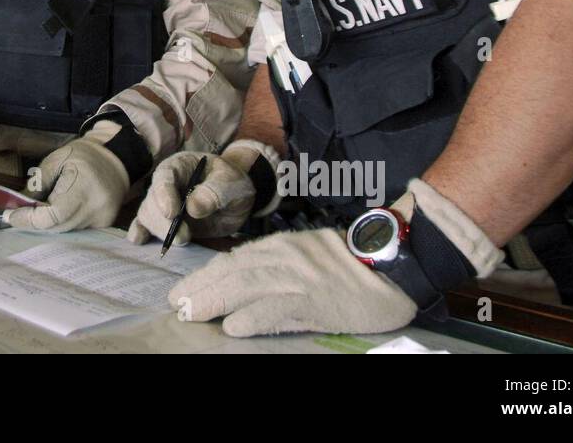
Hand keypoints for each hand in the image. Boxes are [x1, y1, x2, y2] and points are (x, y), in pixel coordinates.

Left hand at [5, 134, 129, 232]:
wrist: (117, 158)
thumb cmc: (84, 155)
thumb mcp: (56, 160)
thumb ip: (38, 183)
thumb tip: (20, 205)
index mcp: (84, 187)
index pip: (53, 215)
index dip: (29, 220)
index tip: (11, 217)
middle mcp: (96, 207)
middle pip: (58, 227)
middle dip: (36, 222)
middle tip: (20, 213)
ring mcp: (103, 218)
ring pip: (66, 230)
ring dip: (49, 223)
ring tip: (39, 210)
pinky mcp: (104, 223)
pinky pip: (77, 229)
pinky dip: (63, 223)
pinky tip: (57, 212)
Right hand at [127, 139, 277, 245]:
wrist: (236, 199)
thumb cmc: (233, 183)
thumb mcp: (232, 183)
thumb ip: (216, 192)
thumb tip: (192, 208)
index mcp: (181, 165)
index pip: (165, 176)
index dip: (165, 194)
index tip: (171, 213)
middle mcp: (167, 183)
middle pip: (152, 200)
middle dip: (164, 221)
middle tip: (184, 236)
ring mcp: (163, 203)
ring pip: (148, 215)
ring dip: (160, 230)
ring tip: (183, 240)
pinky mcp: (164, 221)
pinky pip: (145, 224)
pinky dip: (141, 232)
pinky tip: (138, 239)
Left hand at [169, 226, 416, 335]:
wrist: (394, 267)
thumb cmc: (351, 266)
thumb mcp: (307, 255)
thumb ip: (274, 265)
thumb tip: (238, 282)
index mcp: (282, 246)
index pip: (234, 260)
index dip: (205, 275)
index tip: (183, 290)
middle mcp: (285, 257)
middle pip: (233, 272)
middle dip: (201, 288)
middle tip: (177, 305)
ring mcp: (300, 278)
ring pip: (247, 287)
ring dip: (215, 300)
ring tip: (193, 314)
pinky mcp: (316, 300)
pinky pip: (278, 309)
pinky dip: (252, 317)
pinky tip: (233, 327)